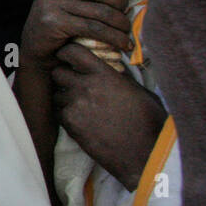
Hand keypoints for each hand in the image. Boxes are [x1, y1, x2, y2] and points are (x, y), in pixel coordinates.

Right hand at [20, 0, 135, 67]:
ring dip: (120, 24)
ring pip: (99, 11)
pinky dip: (112, 37)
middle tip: (127, 13)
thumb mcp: (78, 6)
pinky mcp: (54, 23)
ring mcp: (50, 5)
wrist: (37, 53)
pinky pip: (93, 27)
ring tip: (127, 33)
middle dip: (119, 1)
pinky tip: (121, 44)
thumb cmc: (61, 27)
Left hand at [51, 43, 164, 188]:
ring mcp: (75, 106)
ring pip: (56, 94)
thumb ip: (118, 77)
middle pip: (57, 72)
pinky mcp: (70, 125)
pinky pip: (59, 113)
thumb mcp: (139, 91)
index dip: (68, 53)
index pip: (72, 52)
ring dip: (65, 97)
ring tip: (84, 105)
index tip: (71, 58)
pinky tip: (84, 120)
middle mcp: (86, 87)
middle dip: (64, 76)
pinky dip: (67, 114)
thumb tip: (109, 66)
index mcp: (104, 75)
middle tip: (75, 83)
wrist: (146, 153)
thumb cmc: (149, 121)